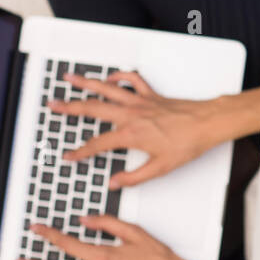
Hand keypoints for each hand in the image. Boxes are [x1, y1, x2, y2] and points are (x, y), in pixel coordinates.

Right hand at [50, 70, 220, 187]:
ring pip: (106, 88)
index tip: (68, 156)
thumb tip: (115, 183)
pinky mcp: (150, 95)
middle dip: (69, 107)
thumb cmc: (188, 144)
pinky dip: (119, 76)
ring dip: (85, 82)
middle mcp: (131, 114)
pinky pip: (131, 80)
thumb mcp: (160, 168)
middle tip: (52, 105)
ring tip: (68, 77)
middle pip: (92, 108)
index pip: (97, 144)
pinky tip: (109, 78)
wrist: (207, 123)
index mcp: (131, 135)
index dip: (80, 152)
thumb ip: (134, 177)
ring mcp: (139, 101)